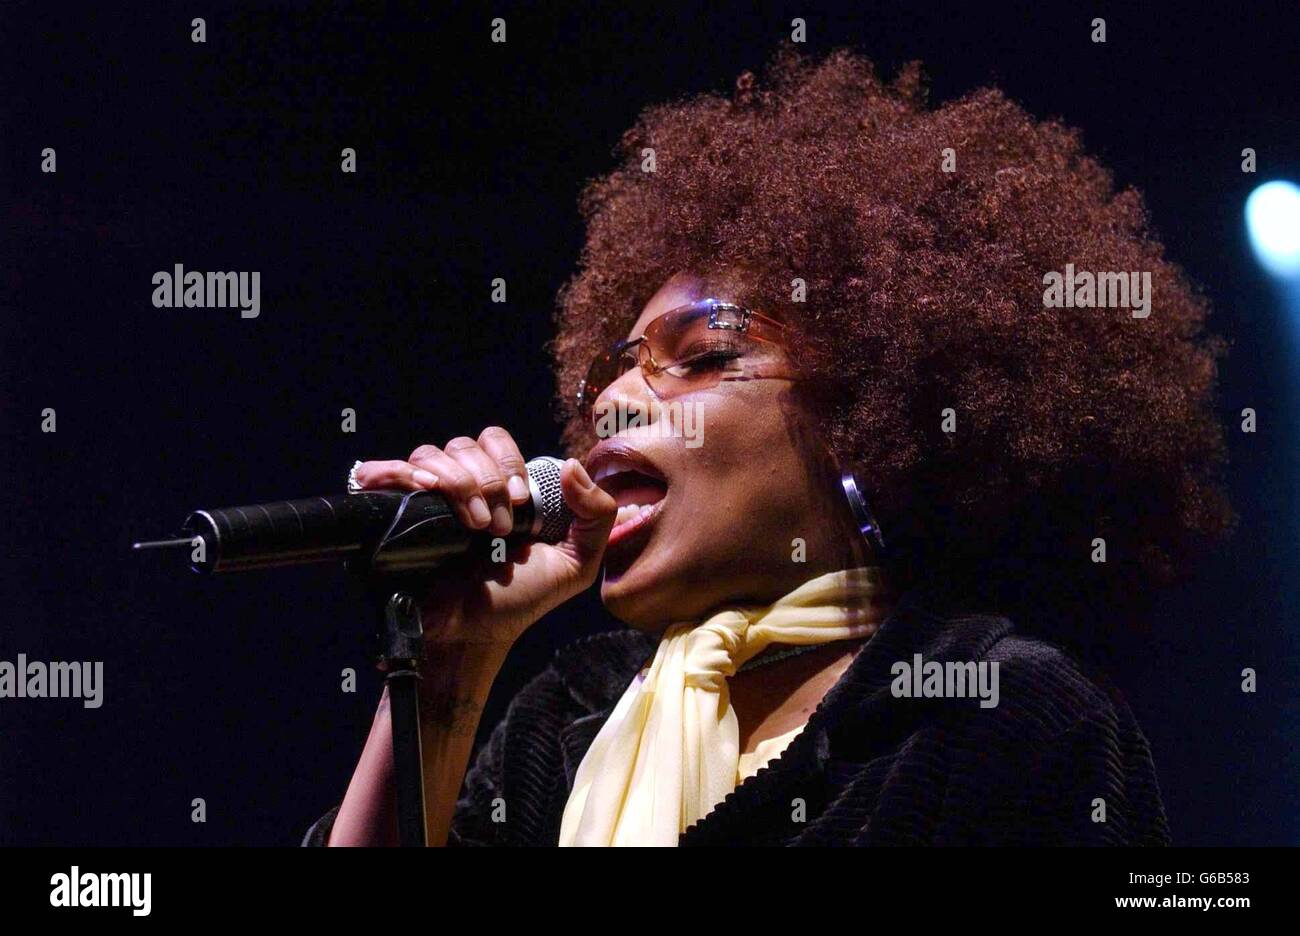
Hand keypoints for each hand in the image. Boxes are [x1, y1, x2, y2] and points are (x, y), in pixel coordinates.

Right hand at [352, 427, 615, 651]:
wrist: (473, 636)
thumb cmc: (519, 599)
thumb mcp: (575, 562)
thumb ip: (597, 515)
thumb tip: (573, 465)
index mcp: (498, 487)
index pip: (495, 441)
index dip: (509, 463)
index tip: (522, 503)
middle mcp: (459, 486)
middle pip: (464, 445)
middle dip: (486, 480)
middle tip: (497, 526)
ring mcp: (424, 499)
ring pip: (430, 454)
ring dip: (457, 484)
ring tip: (472, 527)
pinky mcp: (392, 513)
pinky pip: (386, 471)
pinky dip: (402, 472)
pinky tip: (424, 491)